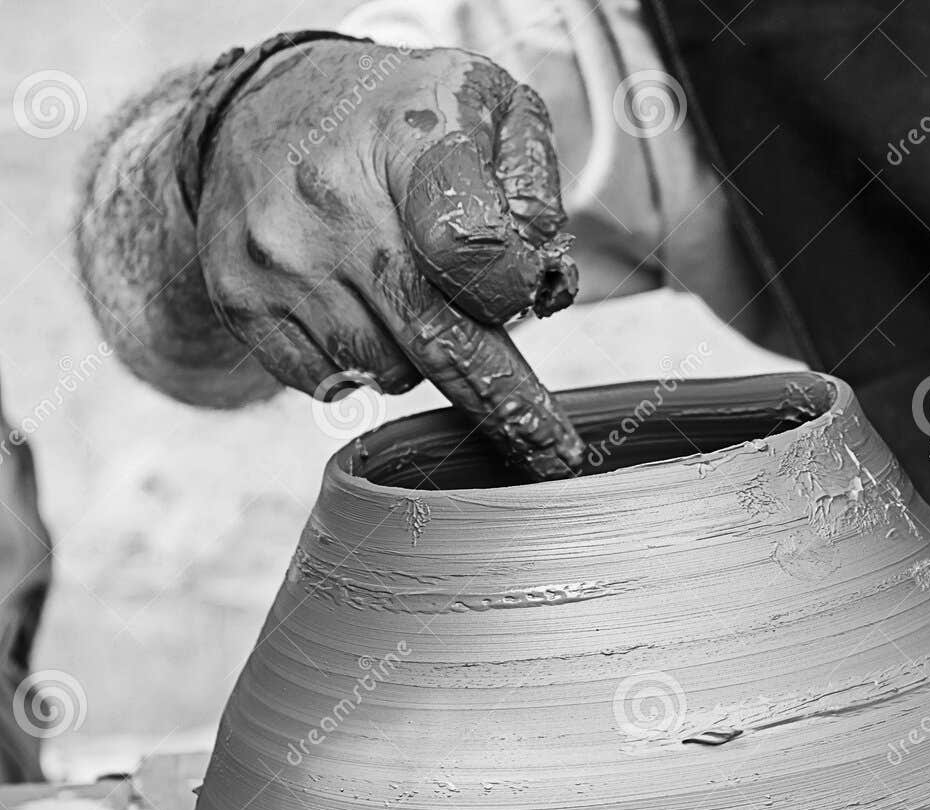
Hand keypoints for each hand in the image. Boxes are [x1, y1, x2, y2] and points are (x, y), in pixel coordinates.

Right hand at [195, 41, 581, 473]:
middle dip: (506, 402)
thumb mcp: (486, 105)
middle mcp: (332, 200)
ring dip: (422, 361)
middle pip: (436, 339)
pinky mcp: (242, 302)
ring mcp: (279, 257)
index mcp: (408, 139)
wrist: (255, 105)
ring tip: (412, 299)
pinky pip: (331, 382)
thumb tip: (544, 284)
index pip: (473, 248)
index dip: (510, 288)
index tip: (527, 296)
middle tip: (553, 450)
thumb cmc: (398, 117)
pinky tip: (363, 313)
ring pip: (389, 372)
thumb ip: (535, 188)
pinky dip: (365, 368)